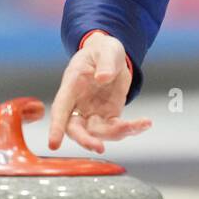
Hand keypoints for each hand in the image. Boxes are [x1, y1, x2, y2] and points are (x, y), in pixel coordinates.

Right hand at [48, 32, 151, 152]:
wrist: (112, 57)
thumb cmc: (103, 51)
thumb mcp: (106, 50)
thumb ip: (105, 63)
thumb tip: (102, 78)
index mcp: (72, 86)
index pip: (60, 109)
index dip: (56, 127)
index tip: (53, 144)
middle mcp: (79, 104)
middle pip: (76, 128)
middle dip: (86, 140)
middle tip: (99, 147)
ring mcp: (94, 113)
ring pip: (99, 133)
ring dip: (116, 134)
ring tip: (138, 125)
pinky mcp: (109, 116)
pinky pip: (117, 128)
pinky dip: (131, 128)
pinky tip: (144, 123)